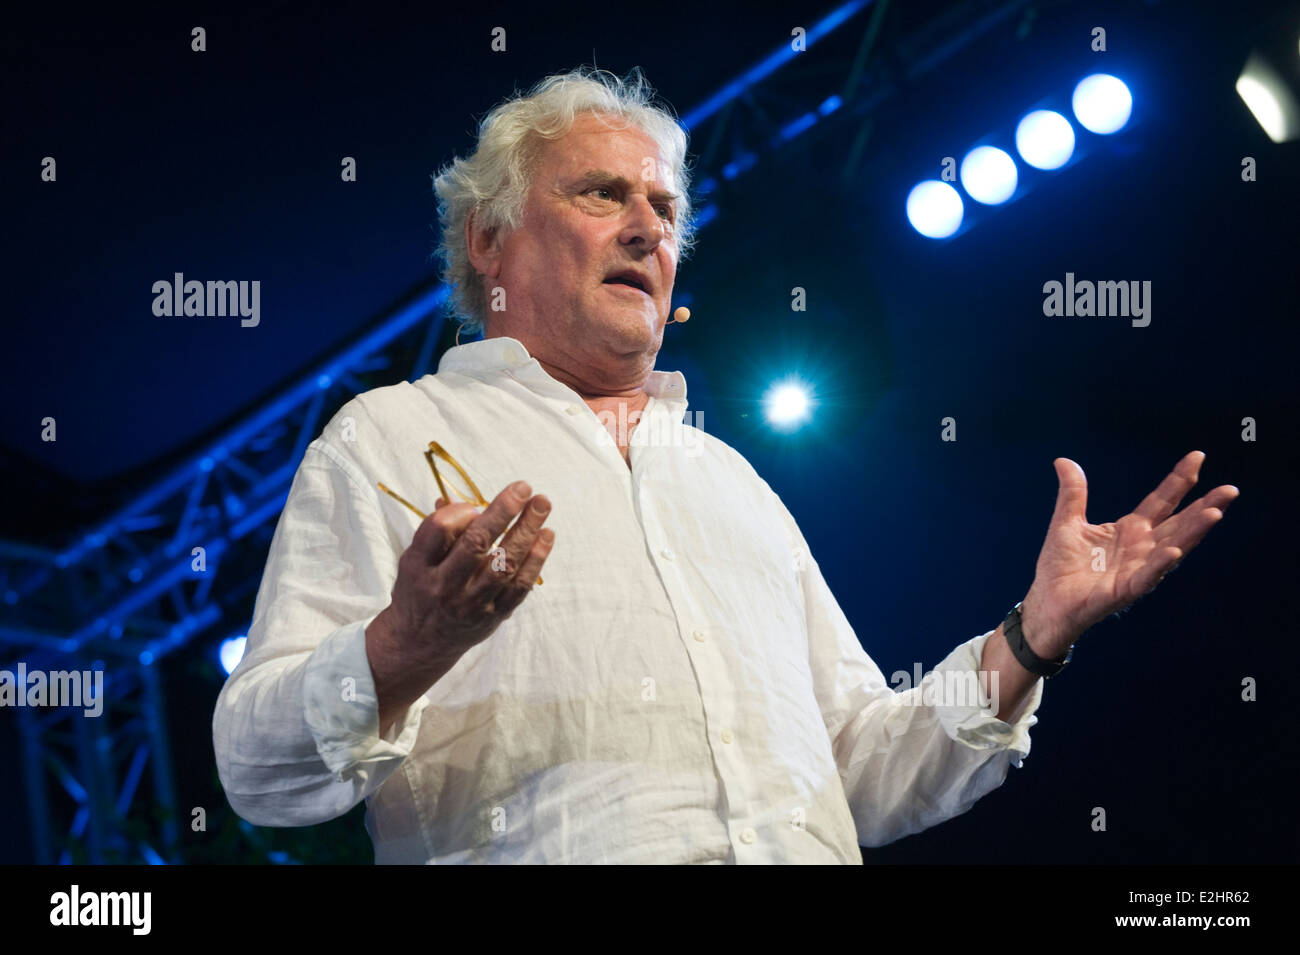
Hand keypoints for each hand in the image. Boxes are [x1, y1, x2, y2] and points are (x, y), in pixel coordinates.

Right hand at [380, 479, 554, 662]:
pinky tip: (547, 536)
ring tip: (542, 504)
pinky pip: (519, 587)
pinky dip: (536, 560)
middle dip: (502, 512)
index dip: (459, 510)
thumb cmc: (419, 589)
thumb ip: (437, 530)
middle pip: (475, 545)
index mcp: (418, 566)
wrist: (419, 643)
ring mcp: (470, 604)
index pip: (438, 530)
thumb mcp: (414, 559)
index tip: (475, 504)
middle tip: (524, 487)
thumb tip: (463, 500)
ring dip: (526, 532)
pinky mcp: (493, 617)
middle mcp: (443, 586)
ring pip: (503, 565)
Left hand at [1020, 451, 1237, 657]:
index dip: (1179, 480)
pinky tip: (1175, 551)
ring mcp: (1137, 569)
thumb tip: (1063, 460)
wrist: (1046, 602)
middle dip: (1205, 506)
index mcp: (1130, 530)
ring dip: (1193, 532)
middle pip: (1179, 523)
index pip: (1161, 501)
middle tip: (1229, 490)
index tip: (1198, 457)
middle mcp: (1141, 548)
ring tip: (1214, 513)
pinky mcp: (1125, 591)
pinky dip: (1160, 565)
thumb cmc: (1059, 566)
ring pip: (1172, 547)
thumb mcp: (1066, 522)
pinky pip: (1147, 577)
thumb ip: (1072, 493)